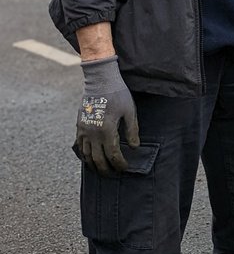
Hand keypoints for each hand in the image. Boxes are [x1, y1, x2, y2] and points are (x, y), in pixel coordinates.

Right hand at [77, 55, 139, 175]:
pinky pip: (80, 146)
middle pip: (98, 159)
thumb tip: (134, 147)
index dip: (119, 164)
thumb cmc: (117, 93)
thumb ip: (132, 130)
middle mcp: (93, 134)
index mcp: (107, 130)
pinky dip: (84, 155)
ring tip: (102, 170)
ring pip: (86, 156)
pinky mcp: (79, 126)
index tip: (125, 167)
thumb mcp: (129, 110)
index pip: (113, 154)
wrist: (100, 79)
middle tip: (113, 174)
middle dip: (106, 170)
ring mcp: (84, 130)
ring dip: (94, 165)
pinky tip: (90, 158)